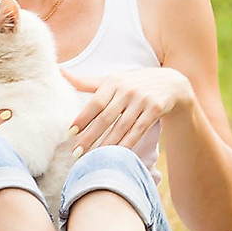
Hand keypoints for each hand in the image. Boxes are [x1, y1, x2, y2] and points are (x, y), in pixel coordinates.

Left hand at [62, 67, 194, 154]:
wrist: (172, 83)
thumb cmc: (134, 84)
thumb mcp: (112, 80)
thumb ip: (87, 82)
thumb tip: (59, 72)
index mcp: (113, 82)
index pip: (95, 102)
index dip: (82, 118)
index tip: (70, 133)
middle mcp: (127, 90)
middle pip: (106, 117)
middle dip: (90, 136)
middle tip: (76, 153)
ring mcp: (142, 100)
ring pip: (121, 127)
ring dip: (107, 144)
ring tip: (94, 158)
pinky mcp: (155, 109)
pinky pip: (138, 131)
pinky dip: (127, 144)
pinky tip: (117, 154)